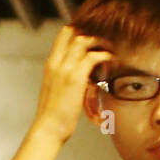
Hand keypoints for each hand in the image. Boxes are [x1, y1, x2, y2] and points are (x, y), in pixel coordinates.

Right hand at [33, 26, 111, 144]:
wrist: (48, 128)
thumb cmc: (54, 117)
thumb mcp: (55, 92)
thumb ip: (64, 81)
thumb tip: (79, 80)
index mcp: (50, 64)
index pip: (63, 35)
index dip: (79, 31)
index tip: (93, 39)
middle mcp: (56, 62)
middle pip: (72, 31)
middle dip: (90, 33)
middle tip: (103, 42)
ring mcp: (65, 68)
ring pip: (83, 40)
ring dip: (99, 43)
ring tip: (110, 50)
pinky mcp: (75, 78)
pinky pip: (92, 57)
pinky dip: (105, 56)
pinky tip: (112, 60)